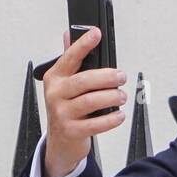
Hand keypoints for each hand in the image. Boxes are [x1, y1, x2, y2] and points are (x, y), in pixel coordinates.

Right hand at [40, 26, 128, 176]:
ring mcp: (61, 114)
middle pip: (84, 81)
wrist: (60, 142)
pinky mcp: (71, 131)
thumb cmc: (67, 108)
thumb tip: (69, 34)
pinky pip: (96, 124)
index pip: (69, 57)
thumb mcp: (64, 84)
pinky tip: (119, 115)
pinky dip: (111, 119)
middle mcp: (55, 94)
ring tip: (121, 96)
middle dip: (107, 77)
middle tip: (121, 76)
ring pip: (91, 101)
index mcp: (54, 78)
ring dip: (111, 97)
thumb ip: (69, 60)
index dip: (83, 45)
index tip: (97, 33)